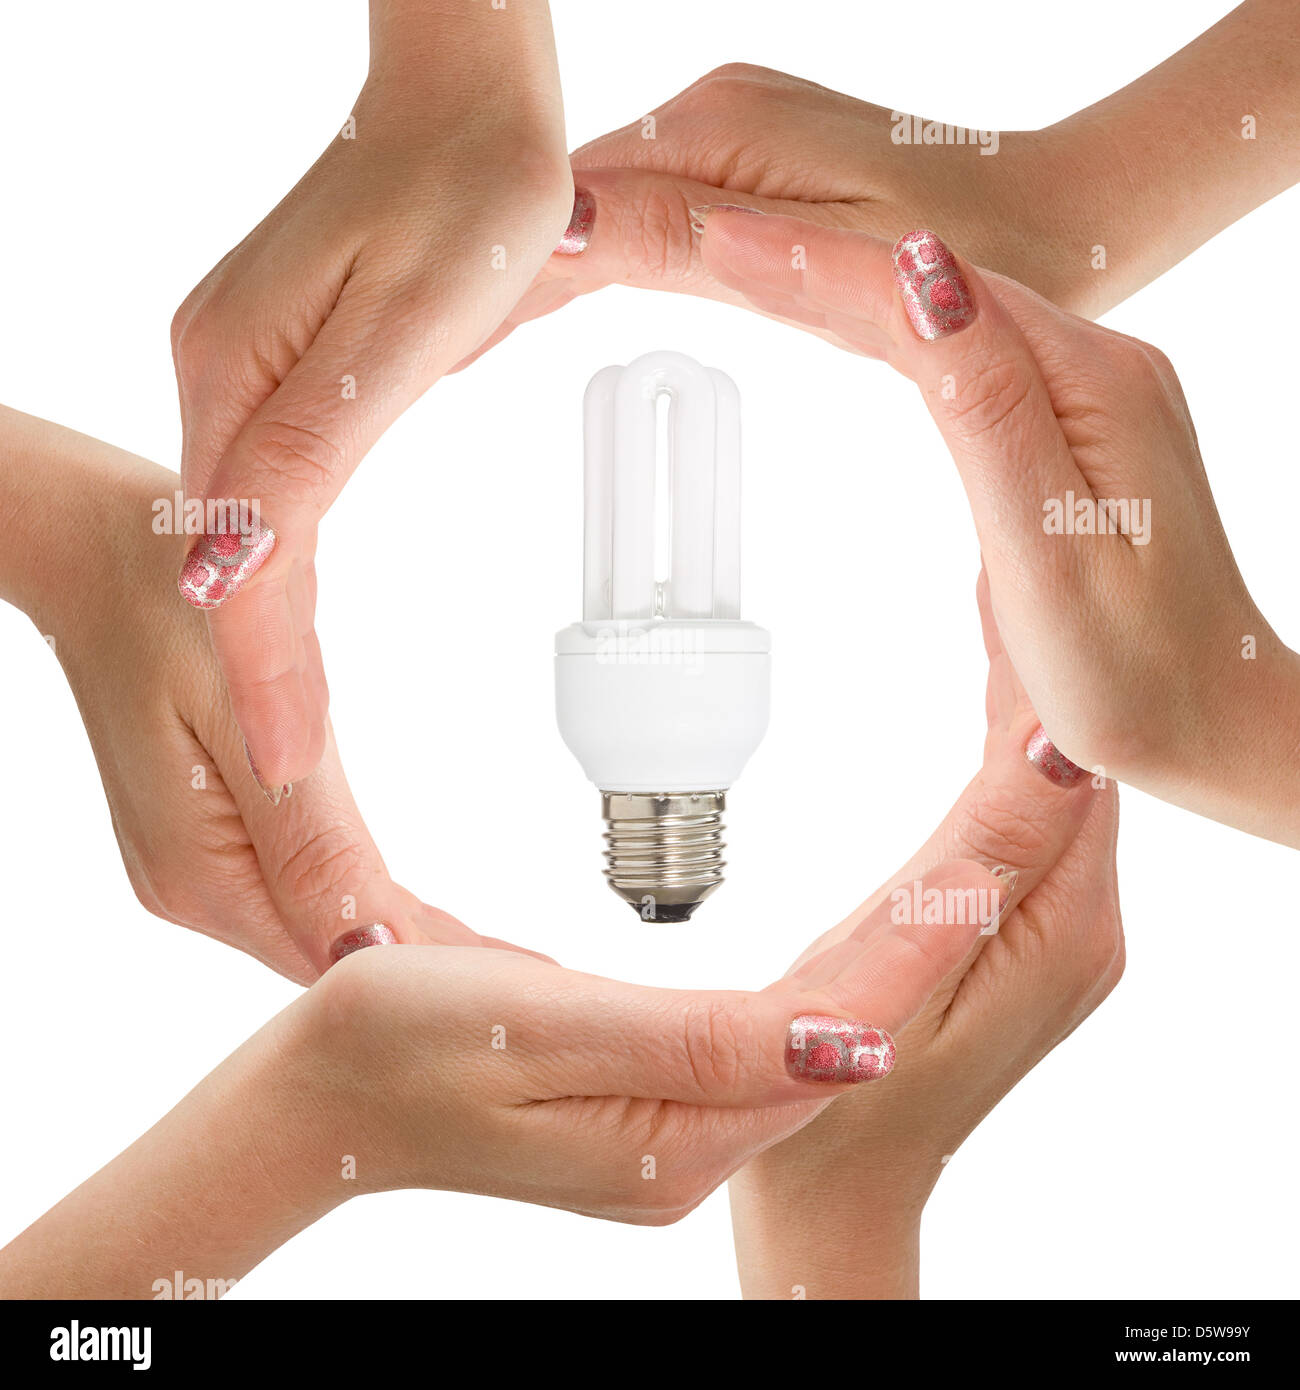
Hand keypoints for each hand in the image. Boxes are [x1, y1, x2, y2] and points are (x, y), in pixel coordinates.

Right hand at [0, 406, 529, 982]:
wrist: (97, 553)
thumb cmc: (167, 603)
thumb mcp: (247, 715)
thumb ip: (309, 839)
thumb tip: (372, 942)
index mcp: (201, 872)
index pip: (339, 954)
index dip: (434, 971)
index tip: (520, 989)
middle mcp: (191, 887)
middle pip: (329, 954)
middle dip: (428, 970)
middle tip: (530, 984)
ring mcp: (192, 867)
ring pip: (315, 928)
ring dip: (398, 942)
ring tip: (492, 959)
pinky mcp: (202, 838)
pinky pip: (295, 891)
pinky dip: (358, 903)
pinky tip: (407, 918)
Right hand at [0, 856, 1006, 1295]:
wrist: (312, 1102)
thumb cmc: (389, 1050)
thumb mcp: (532, 1028)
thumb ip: (692, 1040)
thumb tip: (848, 1039)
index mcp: (675, 1136)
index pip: (845, 1024)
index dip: (928, 929)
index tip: (998, 844)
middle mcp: (695, 1142)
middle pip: (853, 1022)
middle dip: (941, 916)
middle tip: (1019, 810)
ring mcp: (678, 1126)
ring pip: (824, 1021)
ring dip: (902, 936)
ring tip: (978, 846)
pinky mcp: (655, 1100)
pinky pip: (775, 1027)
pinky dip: (834, 965)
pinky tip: (870, 924)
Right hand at [172, 2, 575, 787]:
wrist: (467, 106)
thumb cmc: (462, 194)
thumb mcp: (403, 323)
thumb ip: (308, 443)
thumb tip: (229, 565)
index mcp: (236, 375)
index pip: (245, 560)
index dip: (264, 669)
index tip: (286, 762)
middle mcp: (218, 379)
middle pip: (230, 561)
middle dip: (259, 676)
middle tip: (292, 775)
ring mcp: (240, 373)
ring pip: (245, 537)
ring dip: (265, 641)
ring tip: (295, 735)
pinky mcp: (275, 371)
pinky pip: (269, 496)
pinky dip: (282, 574)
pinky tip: (291, 620)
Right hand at [470, 2, 1299, 361]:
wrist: (1054, 220)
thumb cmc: (971, 251)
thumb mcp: (835, 263)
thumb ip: (697, 244)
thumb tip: (569, 232)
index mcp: (723, 133)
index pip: (572, 203)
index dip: (499, 270)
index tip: (428, 330)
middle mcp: (715, 115)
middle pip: (575, 198)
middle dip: (501, 269)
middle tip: (420, 346)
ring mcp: (732, 131)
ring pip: (605, 202)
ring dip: (539, 262)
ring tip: (458, 329)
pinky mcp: (751, 159)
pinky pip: (648, 206)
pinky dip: (598, 250)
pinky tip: (559, 282)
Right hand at [693, 210, 1299, 847]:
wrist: (1219, 718)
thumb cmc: (1134, 669)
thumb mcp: (1050, 545)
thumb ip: (984, 406)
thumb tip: (920, 276)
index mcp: (1091, 384)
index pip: (928, 296)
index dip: (817, 266)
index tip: (720, 239)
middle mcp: (1102, 366)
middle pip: (938, 287)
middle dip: (823, 259)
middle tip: (715, 238)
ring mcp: (1097, 394)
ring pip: (955, 314)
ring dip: (858, 287)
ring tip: (761, 261)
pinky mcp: (1083, 428)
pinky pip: (977, 354)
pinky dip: (905, 332)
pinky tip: (870, 322)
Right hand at [730, 571, 1123, 1299]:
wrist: (839, 1186)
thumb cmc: (840, 1095)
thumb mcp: (897, 969)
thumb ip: (981, 855)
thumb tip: (1061, 744)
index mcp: (1061, 925)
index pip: (1071, 758)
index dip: (1044, 660)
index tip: (1016, 565)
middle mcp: (1081, 926)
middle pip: (1072, 764)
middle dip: (1039, 662)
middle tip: (999, 555)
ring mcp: (1059, 935)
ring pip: (1052, 790)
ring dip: (1027, 704)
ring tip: (994, 601)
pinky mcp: (1028, 939)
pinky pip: (1031, 826)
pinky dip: (1012, 758)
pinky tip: (996, 716)